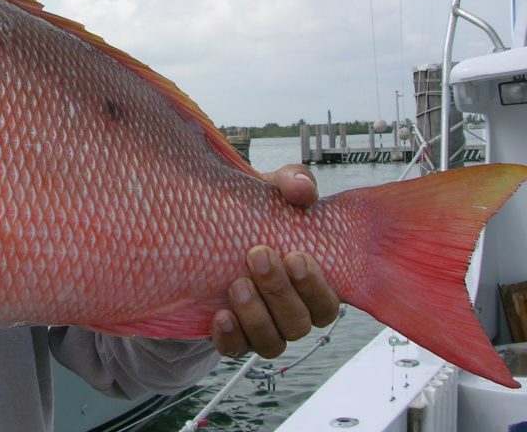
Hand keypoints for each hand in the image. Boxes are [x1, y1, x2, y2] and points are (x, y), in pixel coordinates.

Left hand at [211, 164, 339, 358]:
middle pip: (300, 323)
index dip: (316, 286)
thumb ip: (292, 184)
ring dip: (256, 314)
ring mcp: (261, 327)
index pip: (327, 302)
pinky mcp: (231, 335)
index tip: (295, 256)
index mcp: (310, 284)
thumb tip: (301, 189)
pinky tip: (221, 316)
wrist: (208, 228)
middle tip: (258, 256)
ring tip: (237, 284)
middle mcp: (290, 312)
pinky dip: (230, 337)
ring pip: (271, 341)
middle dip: (280, 291)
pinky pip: (235, 349)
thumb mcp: (272, 192)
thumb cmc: (252, 212)